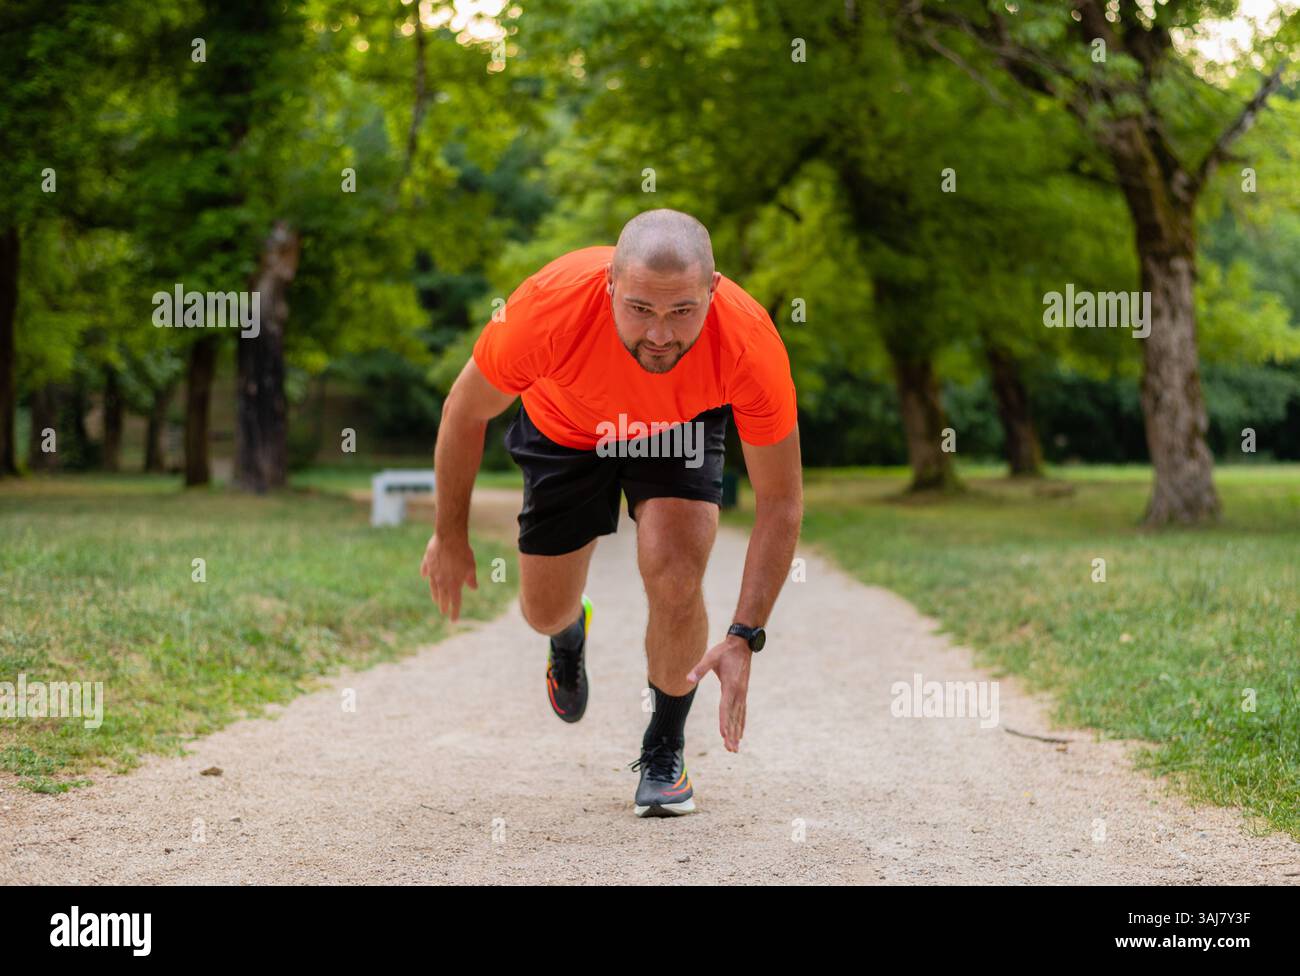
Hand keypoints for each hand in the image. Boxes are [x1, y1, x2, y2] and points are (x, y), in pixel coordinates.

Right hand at [420, 532, 477, 620]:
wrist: (449, 538)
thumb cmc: (463, 553)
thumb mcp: (471, 567)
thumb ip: (471, 579)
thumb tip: (474, 588)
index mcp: (454, 584)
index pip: (455, 602)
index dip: (454, 612)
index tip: (454, 620)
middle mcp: (442, 582)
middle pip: (442, 597)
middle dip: (443, 605)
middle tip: (443, 611)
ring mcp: (433, 573)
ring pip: (433, 587)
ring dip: (435, 594)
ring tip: (435, 599)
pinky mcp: (427, 563)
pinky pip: (426, 571)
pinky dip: (425, 574)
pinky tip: (424, 576)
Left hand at [686, 635, 751, 751]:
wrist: (742, 645)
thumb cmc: (724, 651)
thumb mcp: (711, 657)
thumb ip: (699, 669)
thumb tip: (687, 679)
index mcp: (730, 686)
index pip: (725, 708)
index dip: (724, 722)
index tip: (723, 735)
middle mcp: (738, 692)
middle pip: (733, 717)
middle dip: (731, 734)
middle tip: (730, 750)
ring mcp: (742, 694)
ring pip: (739, 717)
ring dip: (736, 733)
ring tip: (734, 748)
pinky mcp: (743, 693)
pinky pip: (742, 712)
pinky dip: (741, 724)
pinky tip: (740, 734)